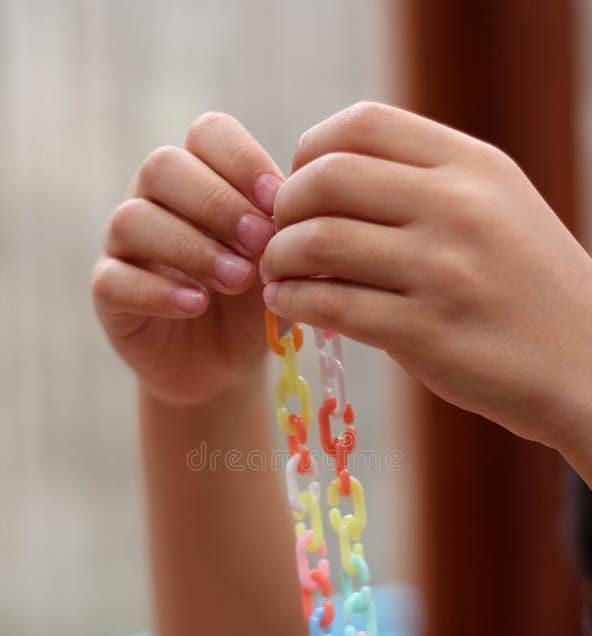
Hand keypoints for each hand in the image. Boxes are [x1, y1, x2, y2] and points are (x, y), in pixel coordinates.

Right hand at [93, 113, 282, 406]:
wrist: (226, 362)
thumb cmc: (255, 300)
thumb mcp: (283, 265)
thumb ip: (289, 234)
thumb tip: (299, 209)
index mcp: (200, 173)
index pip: (208, 133)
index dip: (242, 159)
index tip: (278, 200)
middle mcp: (153, 197)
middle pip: (163, 166)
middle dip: (217, 203)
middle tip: (260, 243)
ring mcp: (123, 243)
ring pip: (133, 219)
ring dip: (191, 247)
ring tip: (238, 281)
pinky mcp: (108, 290)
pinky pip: (114, 279)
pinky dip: (158, 291)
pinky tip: (197, 305)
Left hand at [261, 102, 591, 449]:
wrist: (586, 365)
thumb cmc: (532, 289)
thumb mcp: (498, 210)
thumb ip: (425, 189)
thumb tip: (328, 187)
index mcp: (473, 166)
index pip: (363, 125)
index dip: (310, 150)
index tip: (299, 186)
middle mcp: (457, 207)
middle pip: (328, 177)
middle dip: (283, 206)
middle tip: (275, 235)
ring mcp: (441, 270)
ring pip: (320, 240)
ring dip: (280, 257)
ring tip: (276, 274)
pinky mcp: (425, 333)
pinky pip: (331, 304)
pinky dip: (293, 302)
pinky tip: (288, 306)